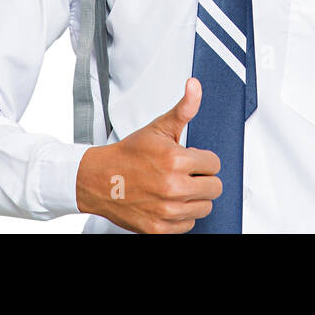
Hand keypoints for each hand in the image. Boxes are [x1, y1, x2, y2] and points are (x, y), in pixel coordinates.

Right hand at [75, 77, 222, 232]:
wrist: (99, 179)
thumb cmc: (130, 154)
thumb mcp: (159, 127)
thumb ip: (184, 108)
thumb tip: (195, 85)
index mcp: (175, 160)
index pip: (214, 164)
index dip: (202, 160)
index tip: (188, 159)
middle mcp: (173, 188)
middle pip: (214, 188)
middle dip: (202, 178)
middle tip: (183, 173)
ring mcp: (166, 211)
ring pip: (204, 207)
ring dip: (193, 198)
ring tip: (175, 187)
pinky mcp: (159, 229)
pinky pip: (188, 225)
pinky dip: (181, 216)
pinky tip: (167, 202)